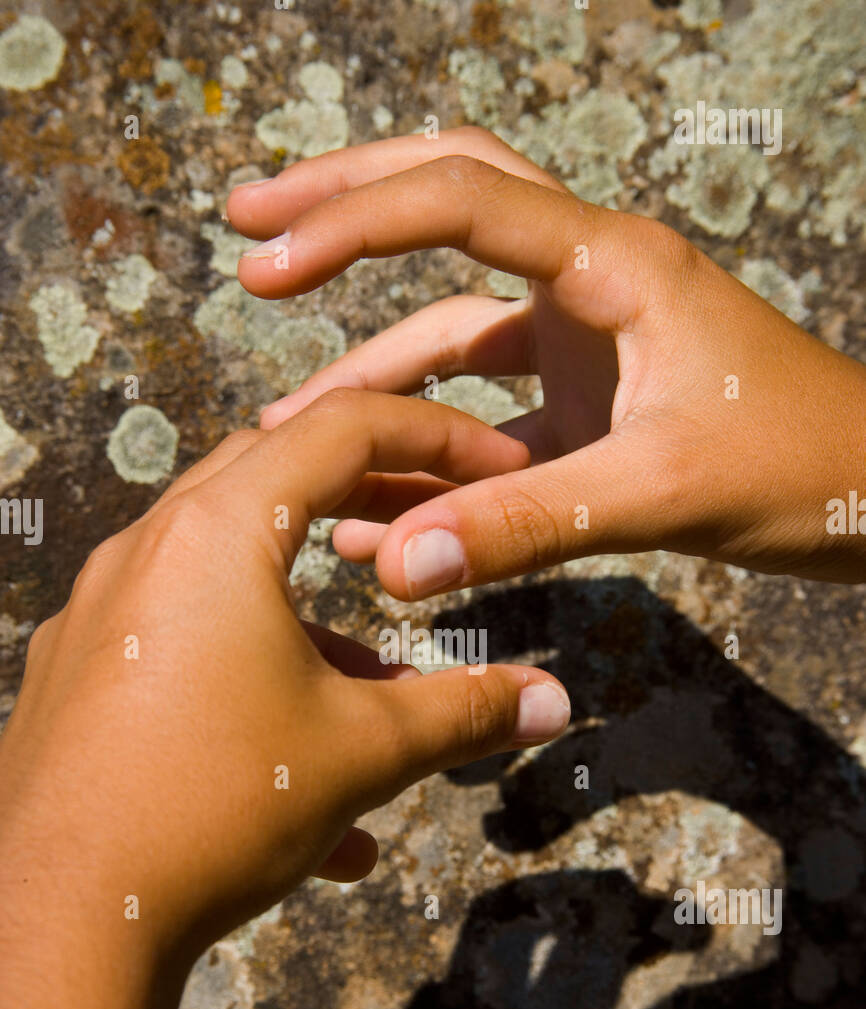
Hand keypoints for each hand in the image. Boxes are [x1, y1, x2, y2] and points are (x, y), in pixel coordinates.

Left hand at [0, 389, 569, 1008]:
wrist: (66, 923)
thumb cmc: (219, 807)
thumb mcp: (364, 752)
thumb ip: (465, 714)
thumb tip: (552, 702)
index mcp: (217, 533)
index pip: (341, 429)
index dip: (436, 434)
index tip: (494, 464)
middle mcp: (145, 551)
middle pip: (276, 483)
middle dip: (372, 507)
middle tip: (435, 536)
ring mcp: (98, 615)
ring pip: (229, 582)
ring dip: (314, 625)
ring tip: (379, 695)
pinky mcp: (74, 681)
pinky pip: (181, 651)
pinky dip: (252, 684)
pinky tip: (304, 788)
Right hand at [228, 126, 865, 587]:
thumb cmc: (802, 471)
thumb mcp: (659, 493)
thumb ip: (526, 526)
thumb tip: (396, 566)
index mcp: (614, 264)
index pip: (462, 199)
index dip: (352, 220)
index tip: (264, 258)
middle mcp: (592, 282)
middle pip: (450, 201)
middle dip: (346, 207)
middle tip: (248, 224)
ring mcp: (588, 342)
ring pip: (453, 326)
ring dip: (371, 368)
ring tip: (283, 421)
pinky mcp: (590, 403)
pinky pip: (486, 412)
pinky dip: (430, 449)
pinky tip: (376, 502)